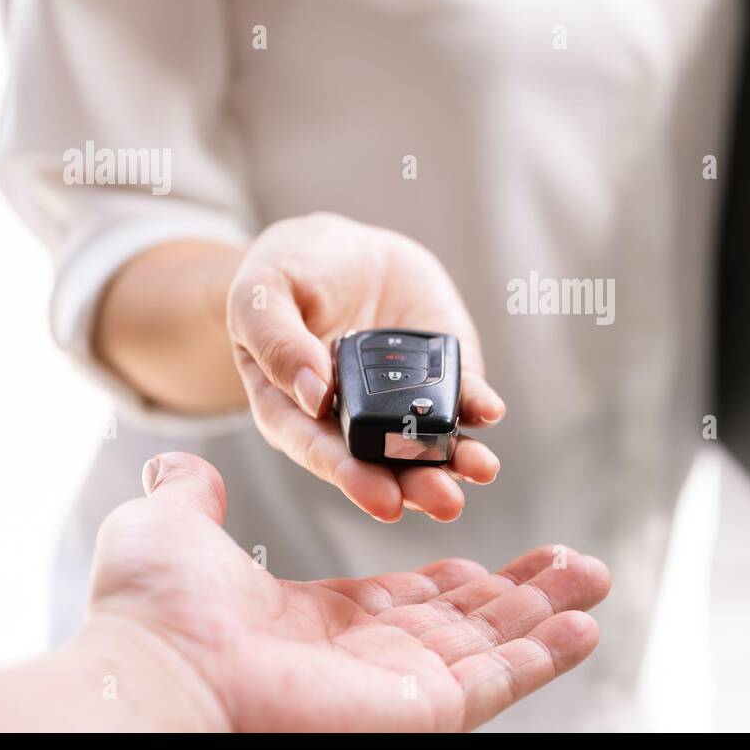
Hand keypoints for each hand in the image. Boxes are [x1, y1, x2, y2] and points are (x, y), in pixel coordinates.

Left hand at [86, 452, 609, 731]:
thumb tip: (178, 465)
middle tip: (570, 561)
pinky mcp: (422, 712)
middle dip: (521, 592)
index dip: (452, 581)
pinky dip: (546, 654)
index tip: (486, 561)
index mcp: (321, 624)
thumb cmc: (151, 615)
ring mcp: (398, 688)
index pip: (407, 605)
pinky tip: (586, 626)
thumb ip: (189, 497)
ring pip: (494, 647)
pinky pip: (500, 681)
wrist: (158, 674)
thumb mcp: (169, 529)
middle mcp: (367, 660)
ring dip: (547, 612)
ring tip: (595, 576)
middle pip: (465, 624)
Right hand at [226, 213, 506, 521]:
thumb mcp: (259, 295)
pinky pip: (459, 394)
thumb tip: (313, 393)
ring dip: (457, 459)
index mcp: (295, 412)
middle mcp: (351, 418)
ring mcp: (400, 398)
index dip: (353, 479)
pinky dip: (476, 405)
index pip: (323, 453)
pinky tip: (489, 411)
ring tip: (482, 469)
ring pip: (429, 439)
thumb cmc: (285, 274)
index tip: (383, 501)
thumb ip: (276, 342)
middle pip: (383, 461)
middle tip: (445, 502)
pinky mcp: (437, 371)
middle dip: (416, 483)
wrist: (336, 247)